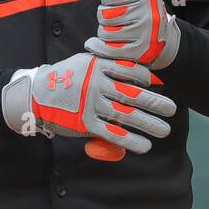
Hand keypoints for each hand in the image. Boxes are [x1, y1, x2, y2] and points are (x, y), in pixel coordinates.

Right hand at [1, 53, 175, 153]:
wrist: (36, 94)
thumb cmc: (65, 78)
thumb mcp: (85, 63)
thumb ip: (108, 67)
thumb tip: (138, 77)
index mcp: (98, 65)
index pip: (131, 71)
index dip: (147, 79)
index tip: (156, 86)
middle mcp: (96, 83)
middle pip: (133, 94)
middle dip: (155, 103)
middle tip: (172, 109)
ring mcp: (91, 104)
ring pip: (127, 115)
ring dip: (149, 124)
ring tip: (164, 130)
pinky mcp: (85, 123)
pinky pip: (112, 133)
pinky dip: (130, 141)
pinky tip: (144, 146)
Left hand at [79, 0, 180, 69]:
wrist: (163, 36)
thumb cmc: (142, 8)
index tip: (115, 2)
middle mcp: (148, 14)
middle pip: (105, 14)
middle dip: (104, 15)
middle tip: (114, 17)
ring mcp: (145, 35)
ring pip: (105, 32)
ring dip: (104, 30)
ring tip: (114, 29)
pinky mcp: (140, 52)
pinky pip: (108, 50)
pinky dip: (98, 47)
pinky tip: (96, 44)